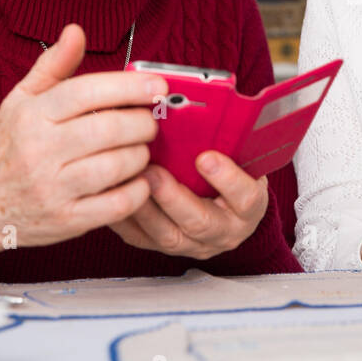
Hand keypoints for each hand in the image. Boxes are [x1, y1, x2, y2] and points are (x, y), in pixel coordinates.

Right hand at [0, 23, 166, 260]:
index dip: (129, 86)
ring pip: (118, 165)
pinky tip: (138, 179)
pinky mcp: (66, 221)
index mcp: (32, 115)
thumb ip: (53, 66)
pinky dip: (138, 190)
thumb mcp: (22, 100)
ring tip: (140, 148)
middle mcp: (40, 151)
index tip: (157, 85)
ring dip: (141, 155)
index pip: (87, 92)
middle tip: (149, 121)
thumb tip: (76, 31)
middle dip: (143, 122)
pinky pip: (117, 204)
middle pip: (110, 129)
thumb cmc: (9, 146)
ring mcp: (53, 189)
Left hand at [108, 152, 268, 259]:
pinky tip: (113, 196)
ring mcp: (194, 244)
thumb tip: (205, 112)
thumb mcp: (240, 157)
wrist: (224, 206)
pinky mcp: (165, 247)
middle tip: (153, 171)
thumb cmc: (231, 171)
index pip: (245, 198)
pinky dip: (125, 218)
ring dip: (145, 209)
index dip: (227, 179)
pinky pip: (142, 239)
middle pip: (201, 222)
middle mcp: (224, 231)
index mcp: (248, 207)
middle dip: (173, 197)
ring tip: (128, 182)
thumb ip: (228, 143)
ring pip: (168, 236)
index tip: (207, 157)